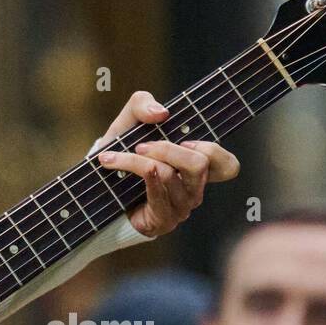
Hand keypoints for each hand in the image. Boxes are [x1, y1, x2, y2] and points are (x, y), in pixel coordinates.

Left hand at [94, 90, 239, 238]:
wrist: (97, 186)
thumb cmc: (121, 153)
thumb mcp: (129, 122)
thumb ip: (142, 104)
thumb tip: (161, 112)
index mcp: (195, 167)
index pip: (228, 166)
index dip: (213, 150)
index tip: (185, 139)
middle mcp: (193, 189)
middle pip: (199, 164)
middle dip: (166, 148)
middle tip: (140, 145)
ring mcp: (180, 207)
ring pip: (170, 175)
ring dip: (137, 160)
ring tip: (113, 156)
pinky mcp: (162, 220)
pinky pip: (158, 195)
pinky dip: (139, 175)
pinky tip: (117, 165)